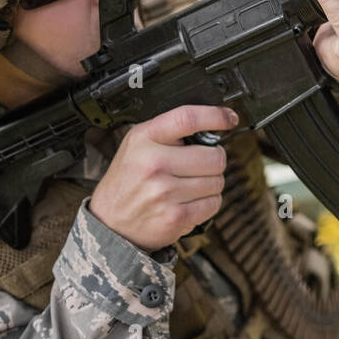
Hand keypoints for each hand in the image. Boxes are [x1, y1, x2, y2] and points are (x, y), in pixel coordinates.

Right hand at [89, 104, 238, 251]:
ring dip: (211, 183)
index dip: (215, 116)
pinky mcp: (175, 216)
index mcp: (144, 138)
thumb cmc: (128, 180)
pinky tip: (190, 200)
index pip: (187, 118)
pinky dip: (208, 202)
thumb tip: (213, 127)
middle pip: (214, 156)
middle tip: (200, 165)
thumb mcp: (137, 144)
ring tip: (190, 185)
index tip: (229, 118)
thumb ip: (169, 132)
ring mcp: (164, 192)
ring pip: (217, 181)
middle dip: (214, 160)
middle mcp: (154, 163)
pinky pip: (213, 203)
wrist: (109, 221)